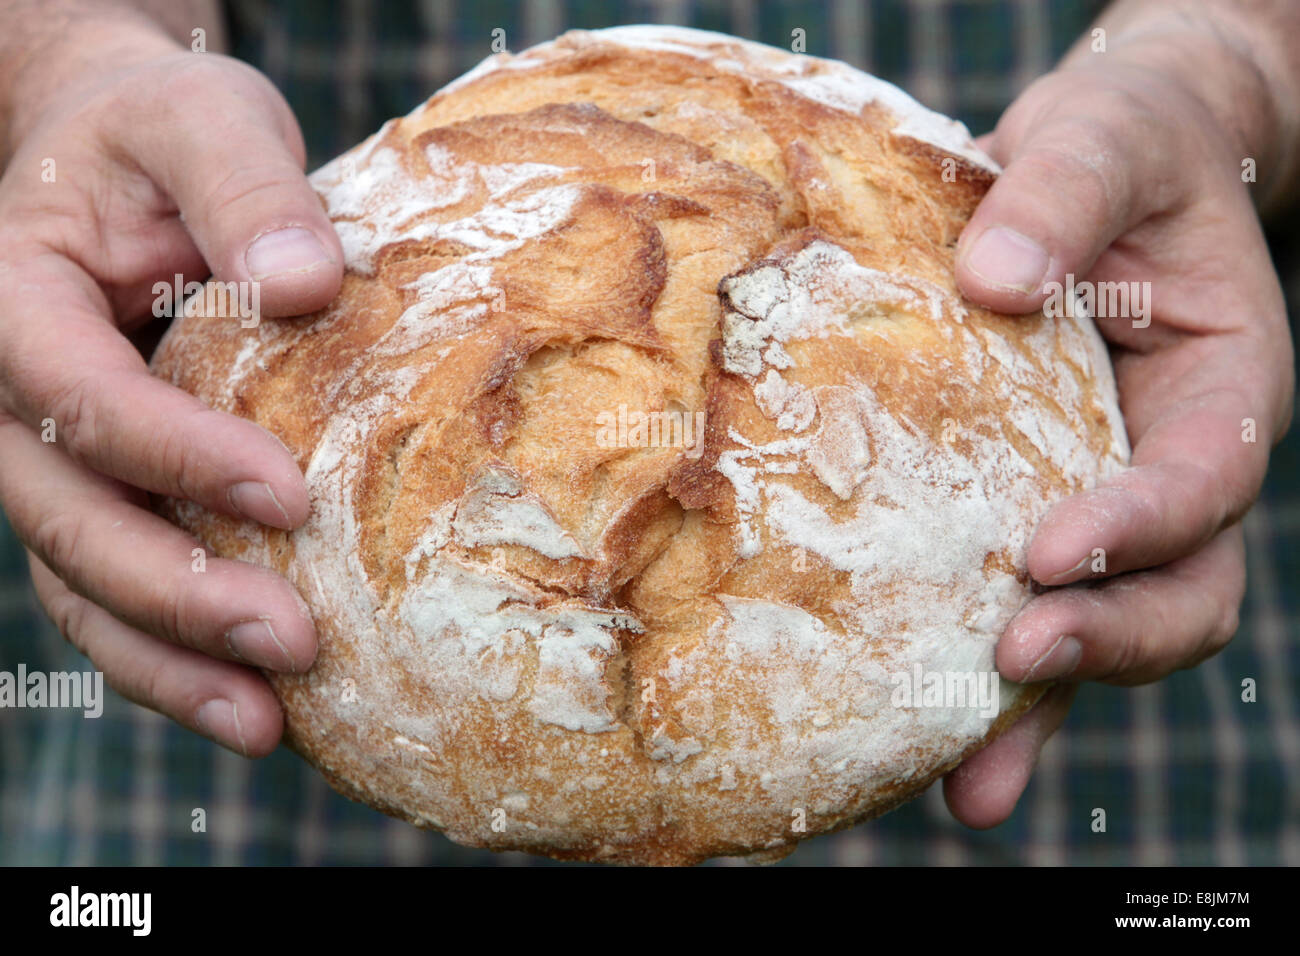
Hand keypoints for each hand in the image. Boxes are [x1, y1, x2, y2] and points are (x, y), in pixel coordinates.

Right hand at [0, 23, 344, 754]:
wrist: (125, 164)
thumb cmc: (163, 138)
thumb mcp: (206, 123)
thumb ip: (248, 190)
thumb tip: (307, 286)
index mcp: (14, 299)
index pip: (78, 395)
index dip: (175, 456)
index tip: (289, 497)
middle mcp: (9, 396)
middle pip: (69, 517)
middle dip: (176, 594)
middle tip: (293, 641)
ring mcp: (48, 459)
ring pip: (81, 582)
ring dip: (170, 662)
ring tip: (267, 723)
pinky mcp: (101, 493)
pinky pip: (115, 591)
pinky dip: (174, 656)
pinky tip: (254, 705)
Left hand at [940, 22, 1293, 825]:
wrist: (1091, 174)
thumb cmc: (1114, 153)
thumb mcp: (1099, 142)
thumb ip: (1060, 197)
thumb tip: (990, 283)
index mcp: (1221, 387)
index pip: (1201, 478)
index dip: (1138, 525)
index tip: (1049, 549)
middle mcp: (1172, 465)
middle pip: (1180, 589)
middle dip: (1106, 638)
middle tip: (1015, 658)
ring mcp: (1107, 506)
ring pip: (1107, 632)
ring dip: (1046, 709)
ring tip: (970, 782)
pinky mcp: (1032, 517)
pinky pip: (1029, 614)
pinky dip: (993, 694)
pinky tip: (939, 756)